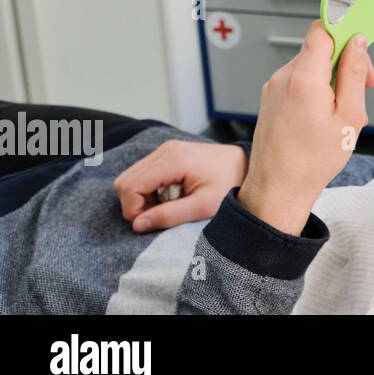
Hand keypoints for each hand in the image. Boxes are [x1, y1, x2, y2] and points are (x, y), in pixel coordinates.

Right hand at [114, 140, 247, 232]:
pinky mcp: (168, 154)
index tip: (150, 223)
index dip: (133, 209)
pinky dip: (148, 190)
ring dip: (140, 198)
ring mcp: (165, 150)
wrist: (246, 165)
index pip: (130, 186)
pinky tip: (168, 198)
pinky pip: (143, 174)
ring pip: (131, 178)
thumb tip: (138, 224)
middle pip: (125, 181)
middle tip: (157, 217)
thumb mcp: (203, 205)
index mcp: (173, 160)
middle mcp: (165, 150)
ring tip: (165, 208)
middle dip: (134, 204)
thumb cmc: (230, 184)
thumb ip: (170, 215)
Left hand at [238, 22, 373, 234]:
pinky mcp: (270, 98)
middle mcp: (283, 77)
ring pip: (310, 65)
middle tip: (363, 87)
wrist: (277, 190)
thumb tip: (357, 44)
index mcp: (303, 79)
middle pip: (320, 48)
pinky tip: (324, 116)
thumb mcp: (349, 117)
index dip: (346, 32)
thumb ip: (354, 75)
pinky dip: (315, 89)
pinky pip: (298, 80)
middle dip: (345, 62)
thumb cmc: (311, 162)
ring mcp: (273, 87)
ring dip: (331, 78)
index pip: (323, 30)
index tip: (362, 44)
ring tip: (340, 111)